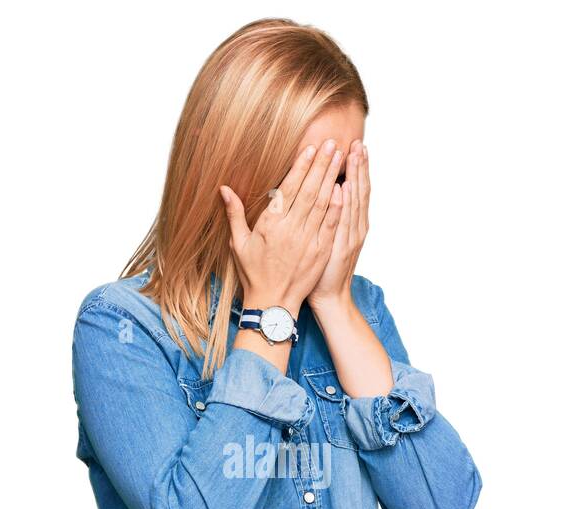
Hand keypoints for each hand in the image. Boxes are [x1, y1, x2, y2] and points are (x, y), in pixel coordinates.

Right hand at [220, 138, 343, 312]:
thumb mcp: (239, 244)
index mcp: (271, 224)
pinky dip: (339, 205)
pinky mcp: (321, 251)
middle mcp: (291, 229)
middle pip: (309, 190)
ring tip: (340, 158)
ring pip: (323, 203)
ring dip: (332, 178)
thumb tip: (224, 189)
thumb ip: (234, 214)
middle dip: (321, 165)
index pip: (289, 189)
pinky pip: (331, 224)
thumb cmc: (254, 274)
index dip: (300, 167)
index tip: (309, 149)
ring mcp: (309, 240)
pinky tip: (345, 188)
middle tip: (330, 143)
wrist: (273, 305)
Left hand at [309, 139, 368, 310]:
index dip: (358, 168)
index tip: (356, 146)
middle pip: (359, 190)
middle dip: (359, 166)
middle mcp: (355, 226)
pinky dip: (344, 204)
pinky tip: (343, 187)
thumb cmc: (324, 268)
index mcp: (352, 223)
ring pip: (354, 201)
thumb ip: (332, 215)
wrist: (329, 296)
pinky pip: (342, 221)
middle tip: (358, 142)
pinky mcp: (341, 246)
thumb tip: (329, 191)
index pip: (356, 189)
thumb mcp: (330, 238)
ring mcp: (350, 236)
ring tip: (355, 154)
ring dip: (355, 177)